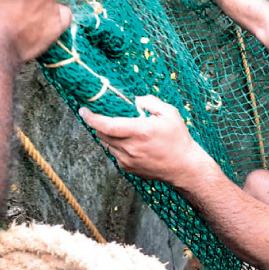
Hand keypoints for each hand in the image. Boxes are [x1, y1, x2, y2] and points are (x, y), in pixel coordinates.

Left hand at [79, 95, 209, 184]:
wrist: (184, 167)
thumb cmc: (179, 139)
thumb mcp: (170, 113)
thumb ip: (150, 102)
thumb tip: (135, 101)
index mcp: (139, 132)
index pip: (107, 125)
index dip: (91, 118)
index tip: (83, 110)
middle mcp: (130, 148)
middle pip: (102, 134)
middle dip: (98, 124)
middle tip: (102, 115)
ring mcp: (128, 160)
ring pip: (107, 144)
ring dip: (109, 135)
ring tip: (124, 130)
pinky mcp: (128, 168)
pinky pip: (115, 154)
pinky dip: (117, 146)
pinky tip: (131, 143)